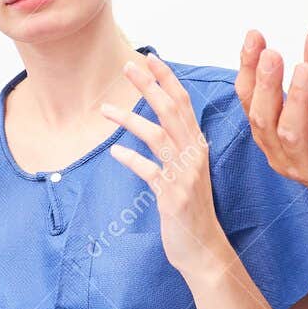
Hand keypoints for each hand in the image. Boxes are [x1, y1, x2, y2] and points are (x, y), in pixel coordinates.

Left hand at [102, 53, 232, 276]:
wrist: (203, 250)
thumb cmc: (190, 210)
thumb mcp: (186, 172)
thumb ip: (176, 148)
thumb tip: (159, 124)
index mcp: (196, 146)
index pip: (183, 103)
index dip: (167, 79)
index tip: (150, 58)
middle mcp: (194, 156)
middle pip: (171, 111)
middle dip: (149, 86)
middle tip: (127, 66)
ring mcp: (184, 176)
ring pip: (159, 137)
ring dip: (131, 119)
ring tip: (104, 109)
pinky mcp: (173, 197)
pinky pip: (150, 172)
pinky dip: (131, 160)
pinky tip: (114, 152)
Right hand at [236, 24, 307, 216]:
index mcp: (271, 127)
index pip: (249, 96)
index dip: (248, 67)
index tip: (254, 36)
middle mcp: (279, 149)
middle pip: (262, 116)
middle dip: (265, 84)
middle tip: (272, 54)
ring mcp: (304, 164)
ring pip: (289, 133)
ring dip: (295, 100)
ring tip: (304, 70)